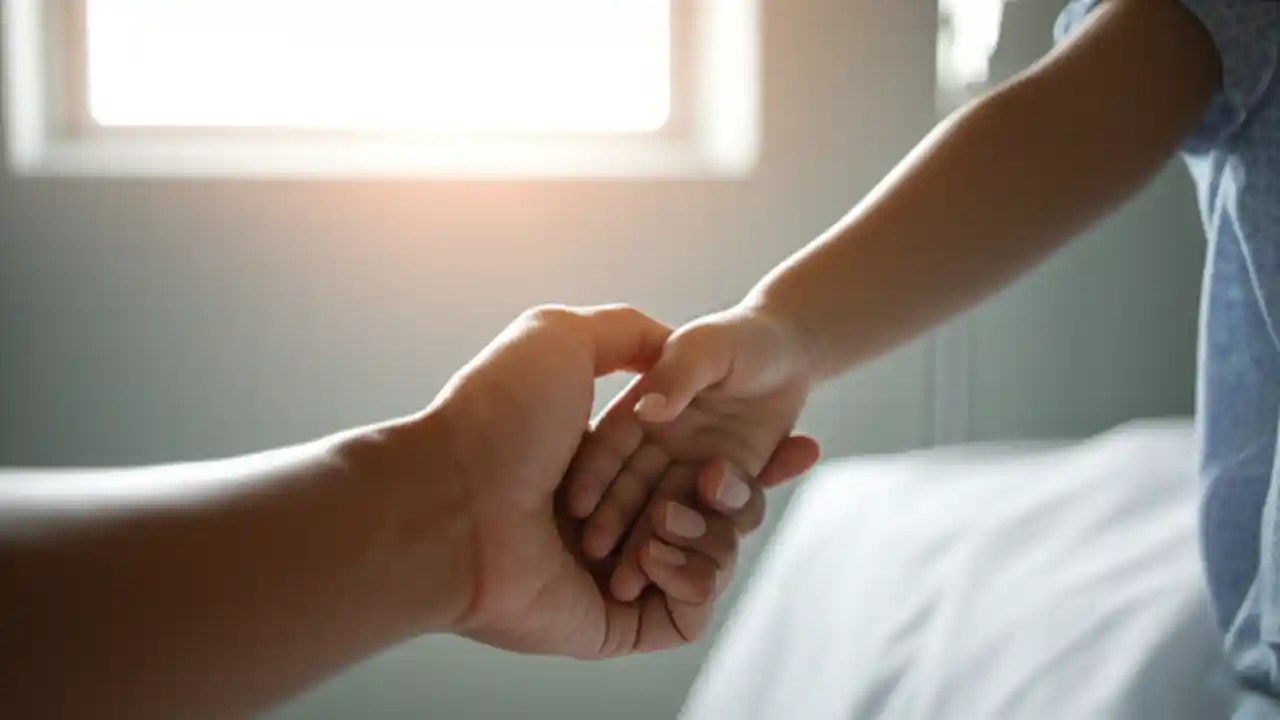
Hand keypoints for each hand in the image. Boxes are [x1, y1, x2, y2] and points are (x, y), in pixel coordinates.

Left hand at [411, 305, 814, 657]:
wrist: (450, 498)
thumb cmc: (498, 416)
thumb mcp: (561, 337)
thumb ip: (626, 334)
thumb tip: (673, 349)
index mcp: (607, 463)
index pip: (698, 463)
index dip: (755, 456)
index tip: (802, 441)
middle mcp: (615, 517)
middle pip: (714, 514)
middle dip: (748, 491)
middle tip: (734, 472)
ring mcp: (616, 572)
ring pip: (710, 561)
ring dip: (716, 531)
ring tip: (681, 508)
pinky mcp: (615, 623)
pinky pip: (688, 612)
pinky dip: (697, 580)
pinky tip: (666, 546)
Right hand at [564, 303, 817, 599]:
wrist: (793, 349)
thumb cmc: (741, 338)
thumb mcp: (707, 345)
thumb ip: (678, 374)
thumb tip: (651, 409)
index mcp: (640, 411)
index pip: (609, 447)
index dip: (593, 477)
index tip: (578, 511)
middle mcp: (659, 445)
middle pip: (634, 490)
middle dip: (619, 527)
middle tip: (606, 565)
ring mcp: (692, 467)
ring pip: (672, 512)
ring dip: (659, 543)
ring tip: (647, 577)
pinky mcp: (728, 483)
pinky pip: (722, 514)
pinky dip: (718, 530)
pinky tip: (710, 556)